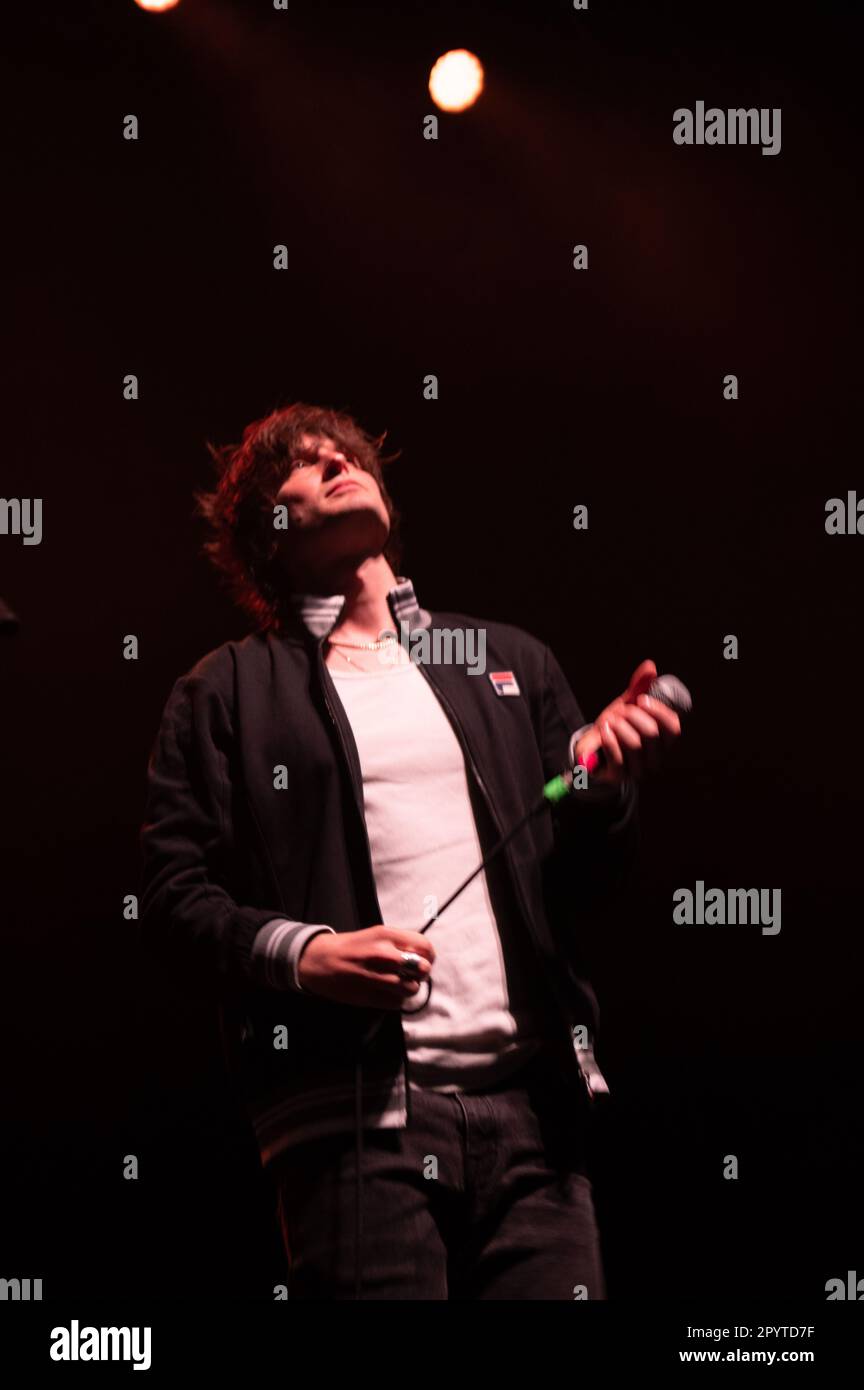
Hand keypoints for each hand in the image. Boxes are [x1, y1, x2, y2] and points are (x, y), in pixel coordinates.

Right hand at [296, 924, 435, 1007]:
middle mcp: (383, 954)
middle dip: (420, 974)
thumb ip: (399, 943)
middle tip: (411, 974)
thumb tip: (424, 957)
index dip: (428, 957)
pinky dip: (395, 1000)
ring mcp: (376, 976)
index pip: (424, 946)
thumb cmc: (351, 947)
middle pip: (422, 969)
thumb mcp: (375, 935)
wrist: (319, 961)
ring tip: (398, 985)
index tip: (423, 961)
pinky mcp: (368, 996)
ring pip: (411, 989)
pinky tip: (385, 993)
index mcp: (386, 935)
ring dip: (408, 989)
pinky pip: (396, 1003)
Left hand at [573, 659, 681, 785]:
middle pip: (651, 733)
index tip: (641, 699)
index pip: (673, 727)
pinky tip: (604, 731)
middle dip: (632, 716)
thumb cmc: (615, 727)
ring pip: (635, 744)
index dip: (659, 711)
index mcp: (663, 741)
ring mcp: (638, 769)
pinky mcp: (619, 776)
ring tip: (609, 722)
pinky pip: (618, 757)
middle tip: (619, 712)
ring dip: (618, 727)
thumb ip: (639, 687)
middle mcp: (655, 757)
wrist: (590, 749)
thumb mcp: (627, 705)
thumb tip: (651, 666)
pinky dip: (610, 740)